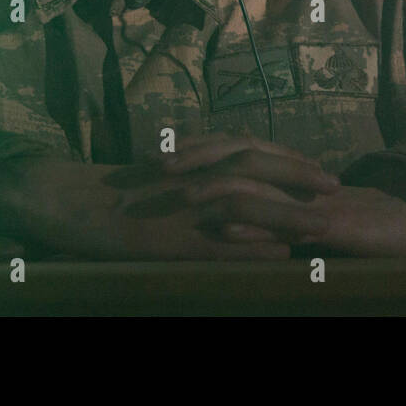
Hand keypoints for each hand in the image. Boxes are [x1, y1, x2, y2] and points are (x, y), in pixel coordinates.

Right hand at [0, 138, 338, 260]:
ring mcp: (183, 209)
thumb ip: (198, 176)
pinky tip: (278, 254)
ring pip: (243, 204)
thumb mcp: (163, 177)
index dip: (288, 160)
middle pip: (254, 168)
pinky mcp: (170, 241)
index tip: (321, 170)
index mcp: (193, 163)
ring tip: (320, 222)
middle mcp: (192, 179)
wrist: (70, 201)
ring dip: (285, 212)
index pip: (249, 152)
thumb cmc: (115, 191)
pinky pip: (216, 243)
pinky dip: (249, 247)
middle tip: (334, 186)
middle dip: (298, 176)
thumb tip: (237, 184)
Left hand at [165, 134, 405, 256]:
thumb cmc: (345, 220)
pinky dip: (254, 226)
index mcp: (283, 170)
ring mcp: (309, 199)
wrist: (401, 226)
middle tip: (157, 164)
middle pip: (239, 153)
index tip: (159, 150)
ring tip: (184, 195)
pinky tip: (227, 232)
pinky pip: (285, 223)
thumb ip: (263, 206)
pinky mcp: (328, 226)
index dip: (197, 146)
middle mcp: (292, 177)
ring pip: (259, 184)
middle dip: (196, 156)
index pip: (234, 146)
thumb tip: (217, 208)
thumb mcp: (296, 210)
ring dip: (218, 188)